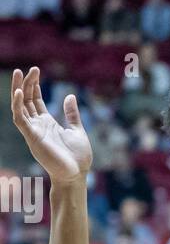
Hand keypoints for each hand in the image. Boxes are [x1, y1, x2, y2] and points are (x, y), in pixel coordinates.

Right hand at [11, 65, 91, 185]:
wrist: (76, 175)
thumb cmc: (78, 158)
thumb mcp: (77, 130)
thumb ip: (72, 114)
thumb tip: (70, 95)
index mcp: (47, 123)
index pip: (35, 101)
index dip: (34, 86)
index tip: (36, 71)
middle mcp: (37, 126)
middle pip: (27, 100)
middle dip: (27, 83)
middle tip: (30, 68)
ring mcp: (33, 131)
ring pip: (20, 106)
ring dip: (18, 90)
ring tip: (19, 73)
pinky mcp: (32, 137)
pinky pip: (20, 119)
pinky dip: (18, 106)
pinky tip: (20, 92)